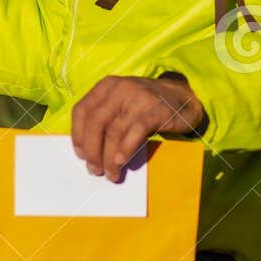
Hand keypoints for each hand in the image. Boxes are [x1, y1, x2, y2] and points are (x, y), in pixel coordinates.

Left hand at [70, 75, 206, 181]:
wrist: (182, 98)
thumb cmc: (146, 105)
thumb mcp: (122, 102)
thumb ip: (105, 117)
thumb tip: (87, 150)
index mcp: (106, 86)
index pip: (82, 110)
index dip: (78, 135)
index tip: (81, 155)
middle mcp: (119, 89)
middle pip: (96, 123)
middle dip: (92, 150)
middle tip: (94, 169)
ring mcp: (137, 98)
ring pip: (114, 131)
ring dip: (108, 157)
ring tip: (111, 174)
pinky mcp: (154, 111)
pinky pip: (134, 133)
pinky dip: (125, 150)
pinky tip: (121, 162)